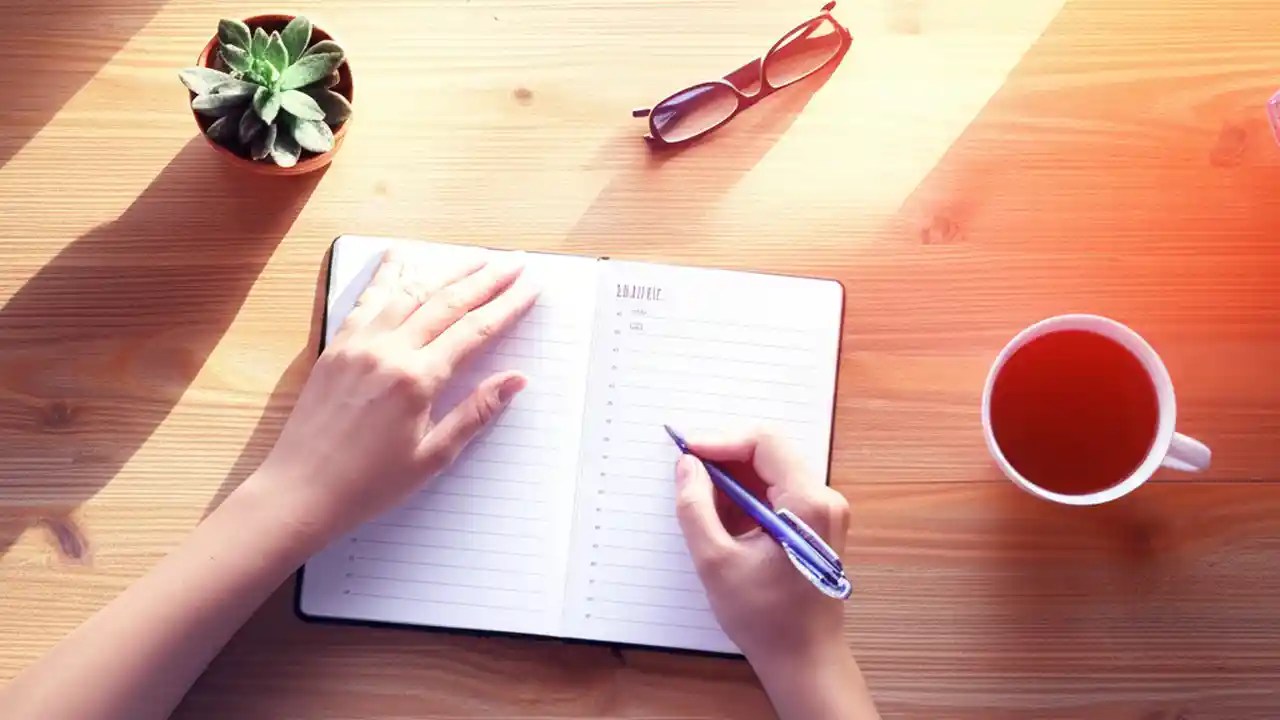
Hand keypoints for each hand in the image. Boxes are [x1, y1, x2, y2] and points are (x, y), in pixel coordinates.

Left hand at [246, 248, 537, 546]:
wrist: (300, 491)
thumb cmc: (368, 484)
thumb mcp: (432, 457)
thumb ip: (475, 413)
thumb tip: (516, 380)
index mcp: (416, 379)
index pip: (474, 331)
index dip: (507, 306)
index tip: (530, 287)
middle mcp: (388, 350)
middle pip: (447, 302)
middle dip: (486, 279)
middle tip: (515, 261)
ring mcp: (358, 344)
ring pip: (410, 292)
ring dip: (447, 271)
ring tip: (476, 257)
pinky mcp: (337, 347)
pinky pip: (367, 300)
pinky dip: (389, 275)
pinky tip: (401, 256)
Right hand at [673, 430, 850, 664]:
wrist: (804, 659)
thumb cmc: (765, 619)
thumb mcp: (715, 562)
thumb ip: (695, 507)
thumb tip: (686, 466)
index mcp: (808, 504)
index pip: (765, 443)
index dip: (720, 440)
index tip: (686, 451)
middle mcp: (824, 499)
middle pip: (770, 451)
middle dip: (724, 455)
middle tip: (687, 467)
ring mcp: (824, 510)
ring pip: (772, 469)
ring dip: (733, 475)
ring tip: (699, 492)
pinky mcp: (817, 522)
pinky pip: (778, 490)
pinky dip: (746, 493)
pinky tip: (721, 512)